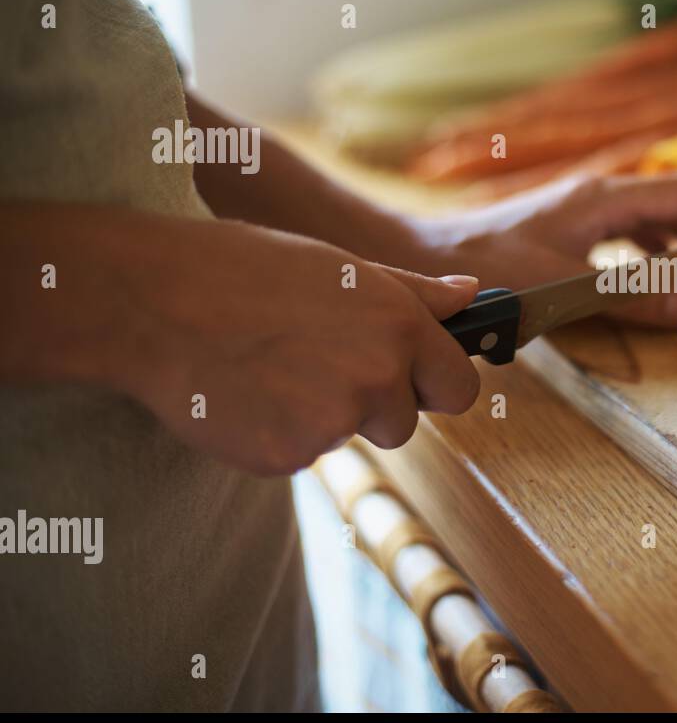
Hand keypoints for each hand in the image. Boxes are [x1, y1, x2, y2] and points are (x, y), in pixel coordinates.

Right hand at [123, 219, 480, 475]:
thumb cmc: (248, 271)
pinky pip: (300, 455)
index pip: (461, 388)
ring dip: (322, 417)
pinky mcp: (288, 455)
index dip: (436, 385)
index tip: (413, 379)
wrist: (156, 301)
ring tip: (272, 367)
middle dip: (375, 405)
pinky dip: (277, 435)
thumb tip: (473, 296)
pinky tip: (245, 393)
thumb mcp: (342, 266)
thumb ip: (415, 294)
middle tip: (316, 363)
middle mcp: (379, 376)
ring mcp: (334, 420)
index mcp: (400, 325)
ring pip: (349, 437)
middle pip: (406, 422)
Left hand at [417, 173, 676, 325]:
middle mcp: (600, 195)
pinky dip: (656, 252)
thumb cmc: (487, 270)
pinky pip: (629, 234)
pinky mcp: (569, 229)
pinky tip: (660, 278)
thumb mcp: (565, 287)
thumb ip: (633, 296)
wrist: (427, 260)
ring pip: (655, 216)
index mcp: (606, 197)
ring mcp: (583, 210)